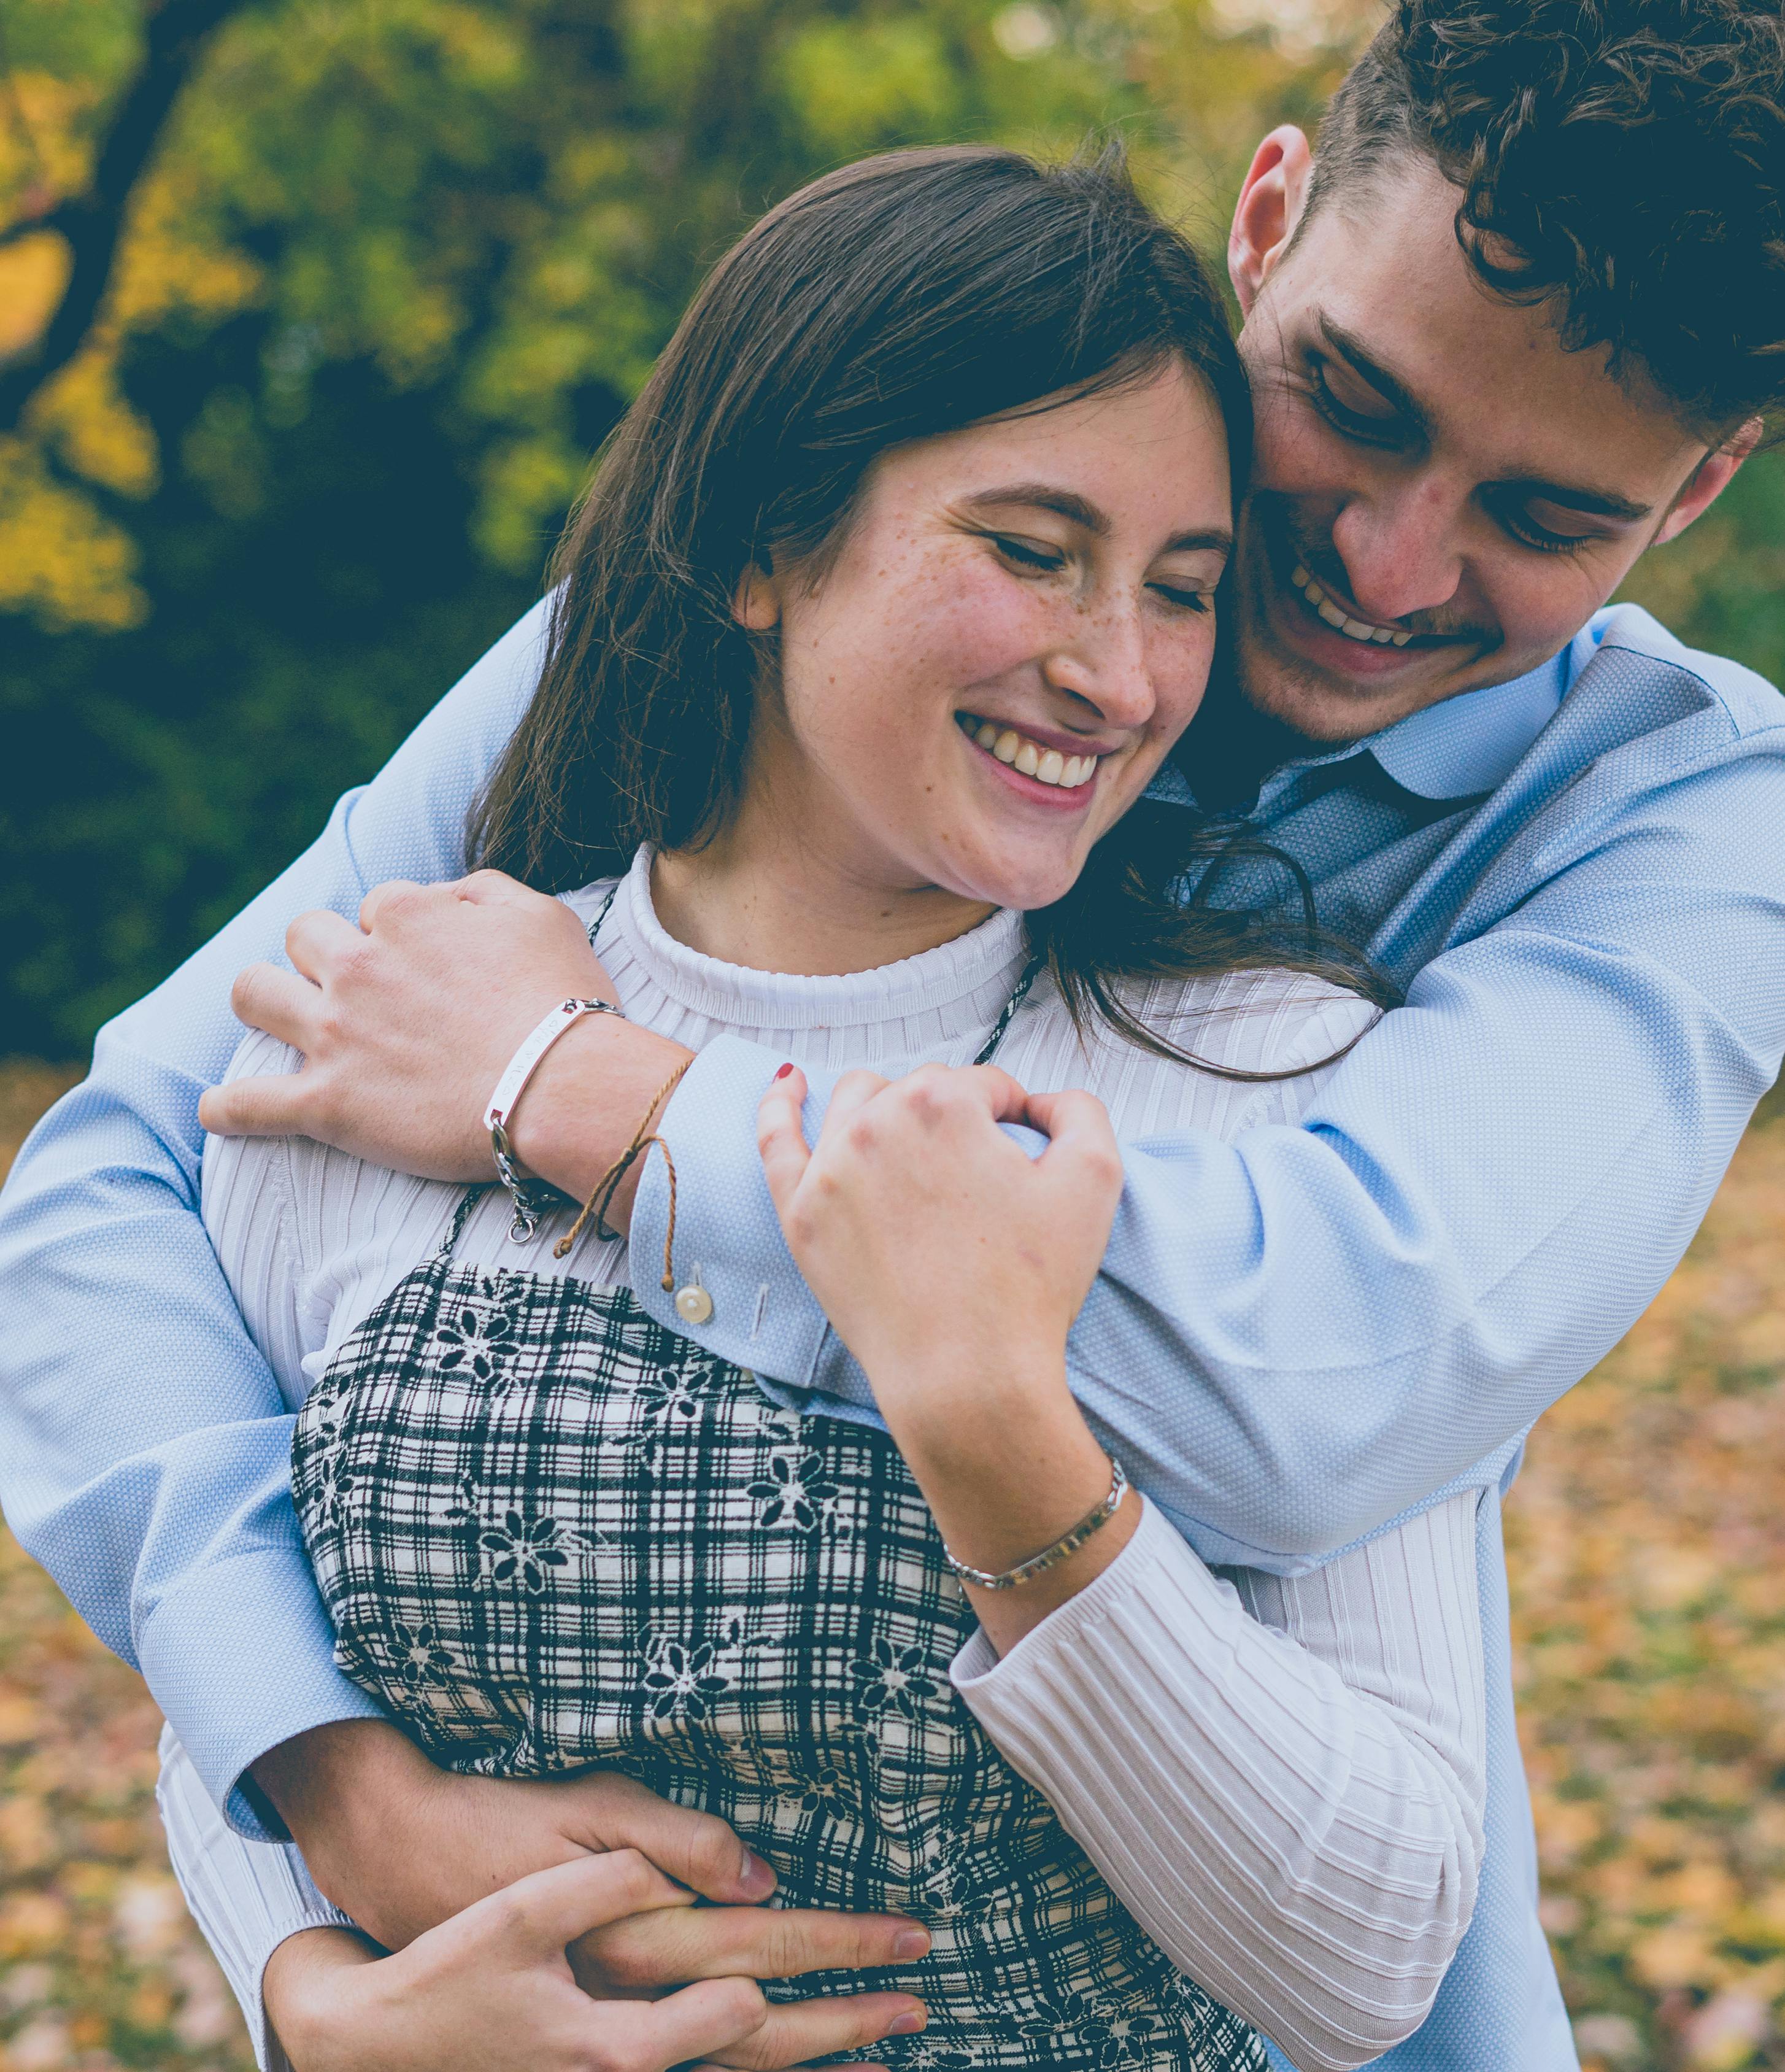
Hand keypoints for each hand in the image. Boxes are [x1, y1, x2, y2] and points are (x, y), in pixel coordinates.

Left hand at [197, 872, 692, 1230]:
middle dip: (326, 953)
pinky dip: (228, 1108)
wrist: (562, 1092)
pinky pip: (247, 1104)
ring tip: (282, 1018)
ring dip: (263, 999)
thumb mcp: (544, 917)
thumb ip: (485, 890)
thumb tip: (446, 895)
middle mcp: (359, 966)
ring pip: (254, 992)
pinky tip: (221, 1111)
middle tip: (362, 989)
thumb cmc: (566, 1006)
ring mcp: (336, 1034)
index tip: (431, 966)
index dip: (405, 934)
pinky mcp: (327, 1104)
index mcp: (409, 916)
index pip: (383, 904)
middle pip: (306, 934)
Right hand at [253, 1721, 926, 2054]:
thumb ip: (667, 1845)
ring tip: (885, 2061)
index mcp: (632, 1966)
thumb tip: (758, 1869)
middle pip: (766, 2035)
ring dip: (814, 2068)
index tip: (904, 1936)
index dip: (840, 1943)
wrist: (384, 1986)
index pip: (764, 1953)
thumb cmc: (481, 1862)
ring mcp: (614, 2069)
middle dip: (850, 2017)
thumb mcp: (570, 1829)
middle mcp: (631, 2039)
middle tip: (921, 2000)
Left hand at [757, 1064, 1136, 1650]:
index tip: (1026, 1163)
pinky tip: (790, 1086)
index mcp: (942, 1104)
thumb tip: (1045, 1100)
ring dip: (892, 1109)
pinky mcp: (800, 1214)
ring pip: (858, 1102)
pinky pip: (777, 1139)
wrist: (968, 1378)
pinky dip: (781, 1105)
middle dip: (957, 1121)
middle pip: (923, 1092)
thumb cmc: (1030, 1286)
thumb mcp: (1096, 1179)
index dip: (1015, 1118)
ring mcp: (829, 1169)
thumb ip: (1079, 1111)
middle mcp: (876, 1123)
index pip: (986, 1085)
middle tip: (983, 1184)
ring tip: (917, 1146)